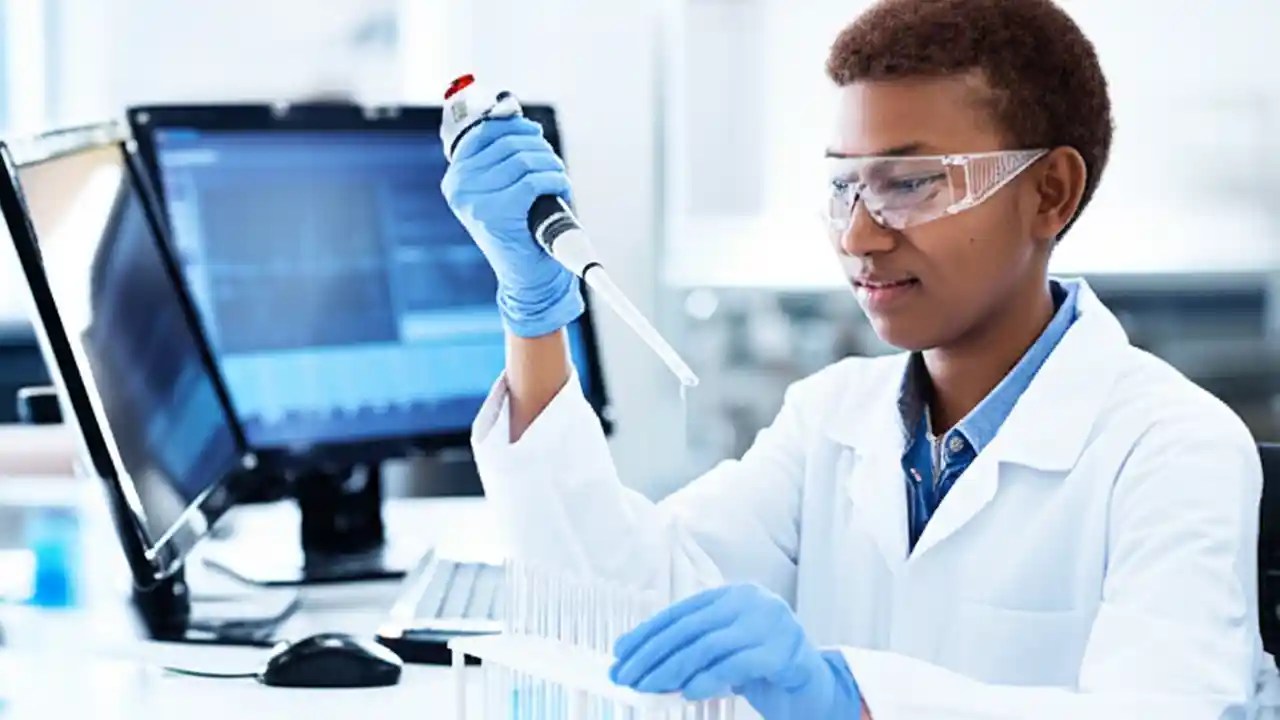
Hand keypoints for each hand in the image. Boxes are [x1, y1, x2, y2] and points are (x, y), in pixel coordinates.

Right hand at [441, 115, 582, 337]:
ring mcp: (475, 200)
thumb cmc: (521, 230)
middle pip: (508, 142)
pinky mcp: (498, 212)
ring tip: (557, 180)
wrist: (529, 278)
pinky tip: (560, 191)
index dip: (513, 125)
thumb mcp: (504, 189)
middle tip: (552, 164)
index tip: (533, 132)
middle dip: (539, 148)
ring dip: (551, 165)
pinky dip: (555, 181)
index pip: (483, 131)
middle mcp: (459, 187)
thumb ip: (501, 154)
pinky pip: (535, 180)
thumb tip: (511, 111)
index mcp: (456, 178)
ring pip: (524, 160)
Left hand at [610, 583, 862, 718]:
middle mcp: (752, 601)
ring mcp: (771, 624)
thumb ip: (692, 651)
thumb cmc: (763, 669)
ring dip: (672, 669)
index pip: (680, 613)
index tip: (621, 653)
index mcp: (733, 595)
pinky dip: (708, 679)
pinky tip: (687, 692)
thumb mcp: (724, 653)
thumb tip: (643, 665)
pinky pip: (736, 665)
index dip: (647, 633)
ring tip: (648, 687)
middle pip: (690, 628)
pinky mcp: (783, 651)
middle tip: (626, 676)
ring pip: (709, 645)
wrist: (815, 689)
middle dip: (652, 654)